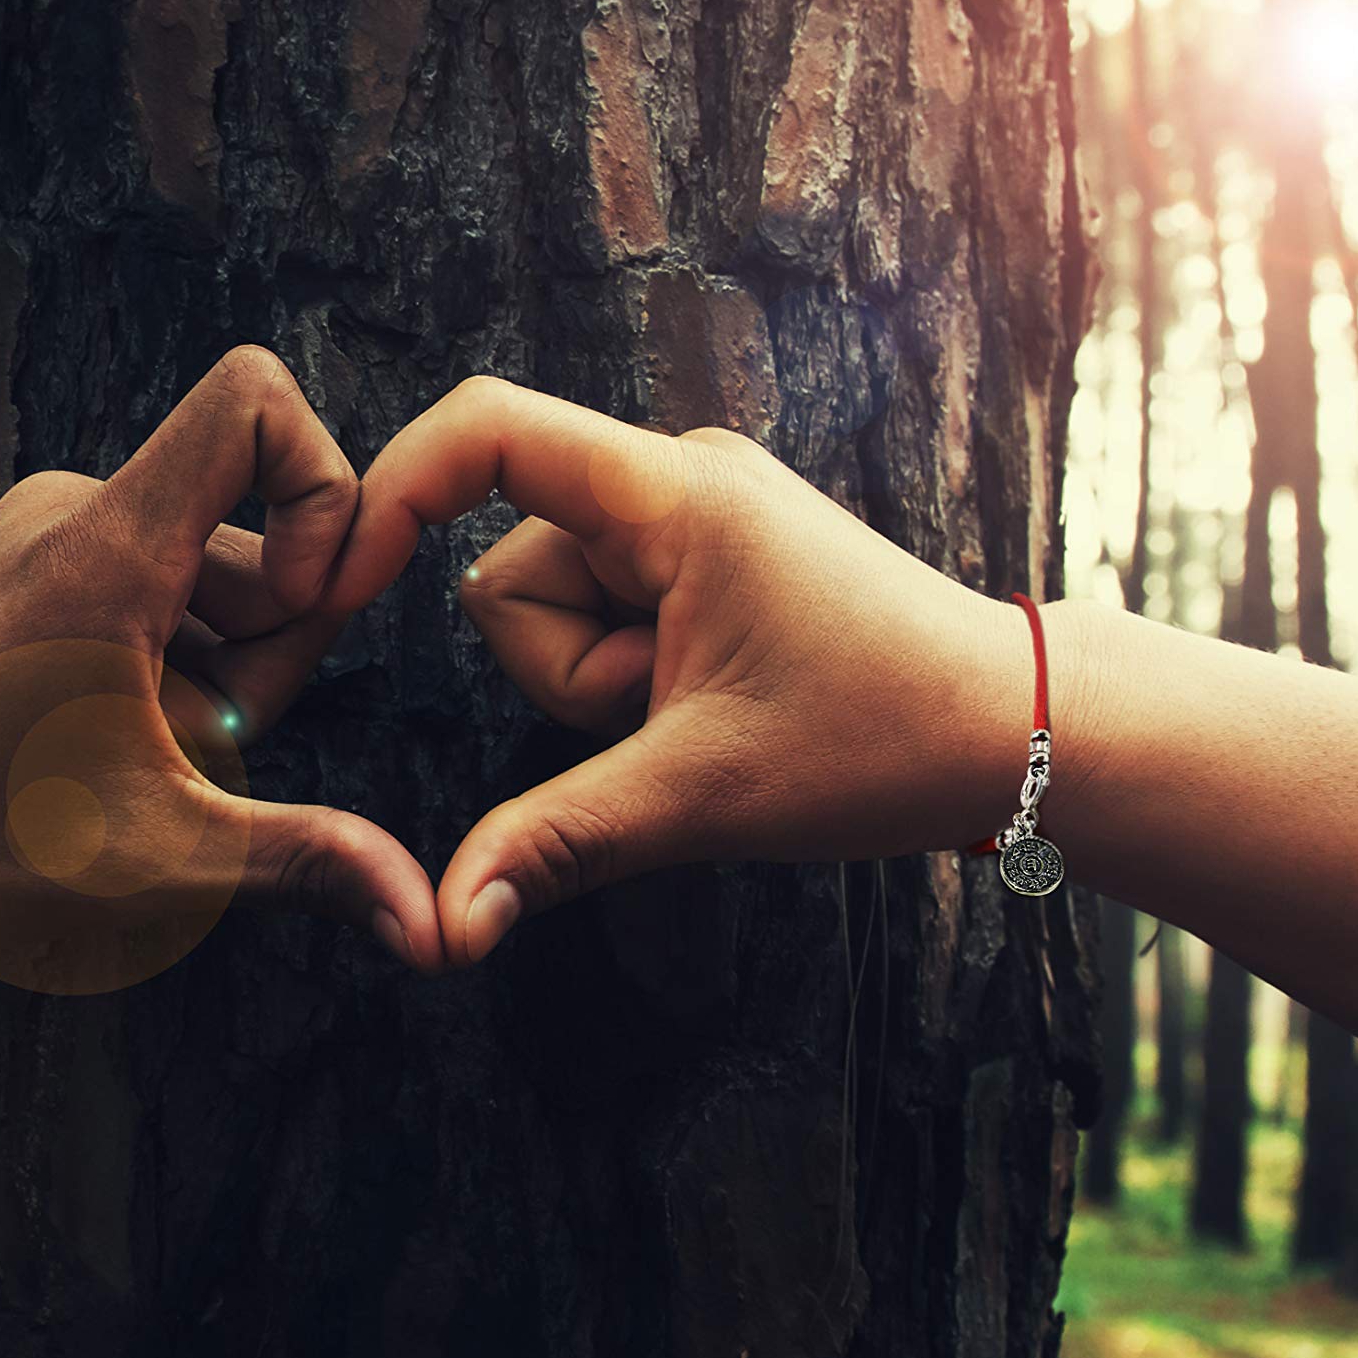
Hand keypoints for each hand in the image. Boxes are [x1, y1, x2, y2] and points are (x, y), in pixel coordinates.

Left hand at [0, 347, 440, 987]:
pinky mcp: (20, 570)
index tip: (306, 604)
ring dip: (208, 682)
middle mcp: (78, 510)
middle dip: (262, 657)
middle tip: (194, 754)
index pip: (255, 398)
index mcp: (112, 540)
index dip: (326, 487)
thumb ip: (304, 861)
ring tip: (132, 770)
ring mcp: (43, 537)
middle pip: (255, 538)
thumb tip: (431, 923)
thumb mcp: (149, 855)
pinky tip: (97, 757)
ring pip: (201, 583)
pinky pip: (140, 595)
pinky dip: (154, 674)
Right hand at [326, 378, 1053, 964]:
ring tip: (706, 713)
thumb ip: (554, 844)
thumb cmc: (884, 738)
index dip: (394, 489)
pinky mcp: (703, 557)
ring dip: (601, 683)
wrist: (1014, 729)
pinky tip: (713, 704)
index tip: (343, 584)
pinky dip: (631, 676)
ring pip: (552, 606)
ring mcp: (691, 518)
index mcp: (674, 496)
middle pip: (512, 568)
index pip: (490, 428)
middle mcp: (676, 481)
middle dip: (567, 669)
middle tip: (677, 713)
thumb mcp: (702, 795)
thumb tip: (441, 929)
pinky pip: (604, 615)